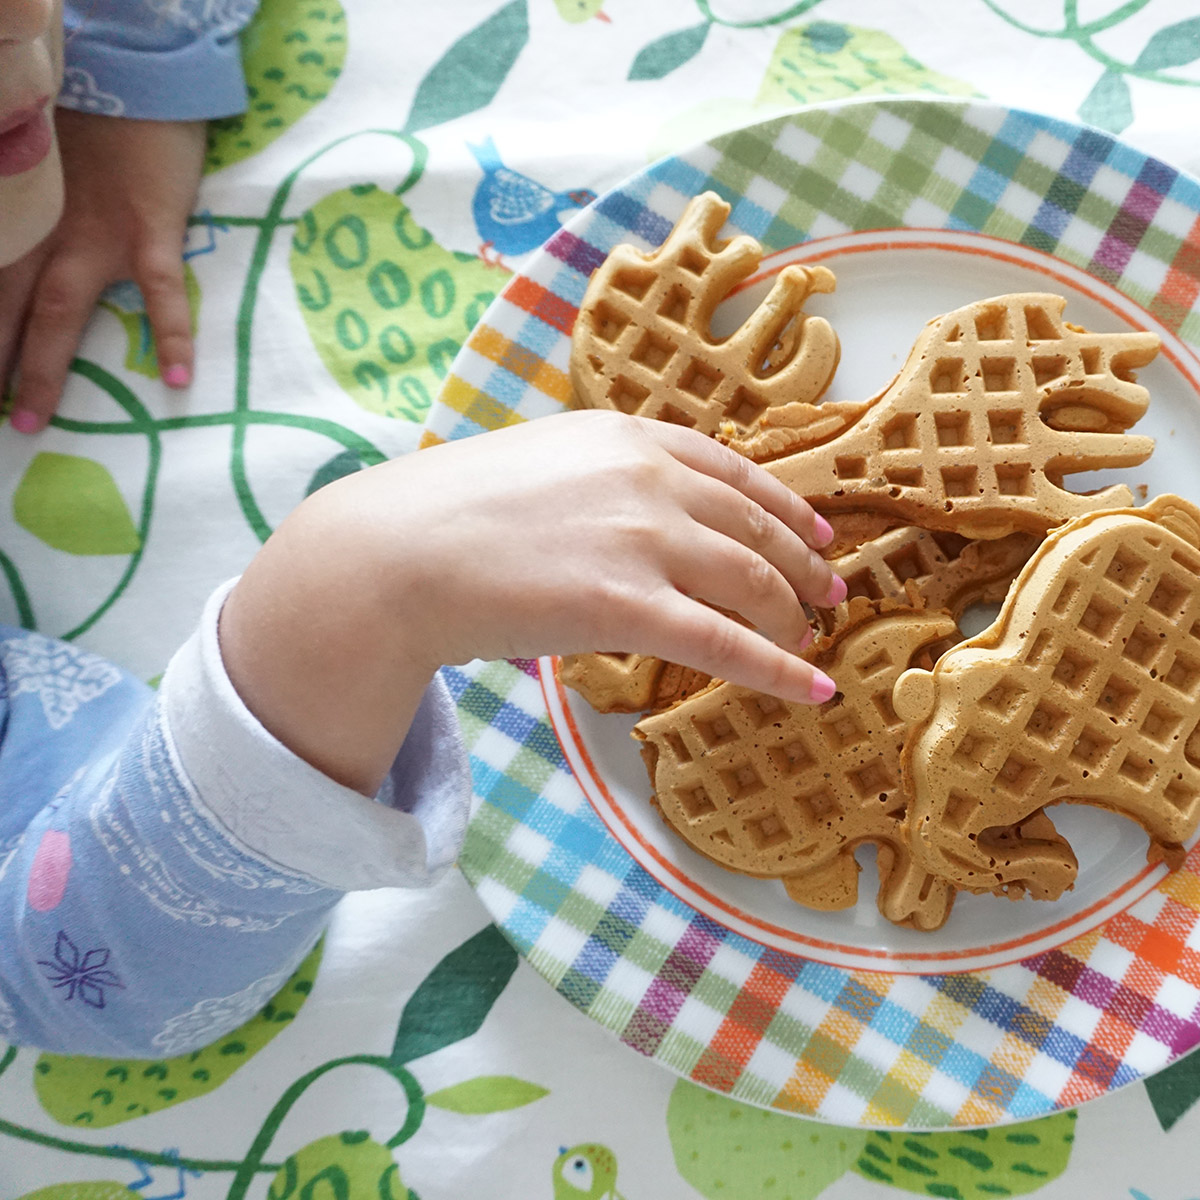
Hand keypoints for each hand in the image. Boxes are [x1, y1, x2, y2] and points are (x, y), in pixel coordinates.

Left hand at [0, 109, 205, 431]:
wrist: (141, 69)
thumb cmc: (93, 108)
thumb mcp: (37, 150)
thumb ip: (23, 194)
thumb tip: (16, 236)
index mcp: (20, 211)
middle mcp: (47, 229)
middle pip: (7, 306)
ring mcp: (99, 233)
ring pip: (60, 310)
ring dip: (42, 367)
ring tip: (28, 420)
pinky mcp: (151, 230)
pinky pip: (162, 291)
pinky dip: (170, 334)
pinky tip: (177, 379)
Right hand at [219, 411, 846, 794]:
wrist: (394, 553)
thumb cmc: (450, 511)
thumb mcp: (540, 461)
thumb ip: (601, 476)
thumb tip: (637, 514)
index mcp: (628, 436)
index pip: (735, 471)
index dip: (787, 507)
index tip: (816, 533)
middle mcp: (650, 479)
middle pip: (755, 528)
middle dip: (802, 566)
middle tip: (826, 594)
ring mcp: (644, 540)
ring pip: (751, 585)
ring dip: (793, 616)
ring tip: (811, 639)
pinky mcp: (628, 607)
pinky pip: (728, 644)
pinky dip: (781, 669)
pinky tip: (814, 689)